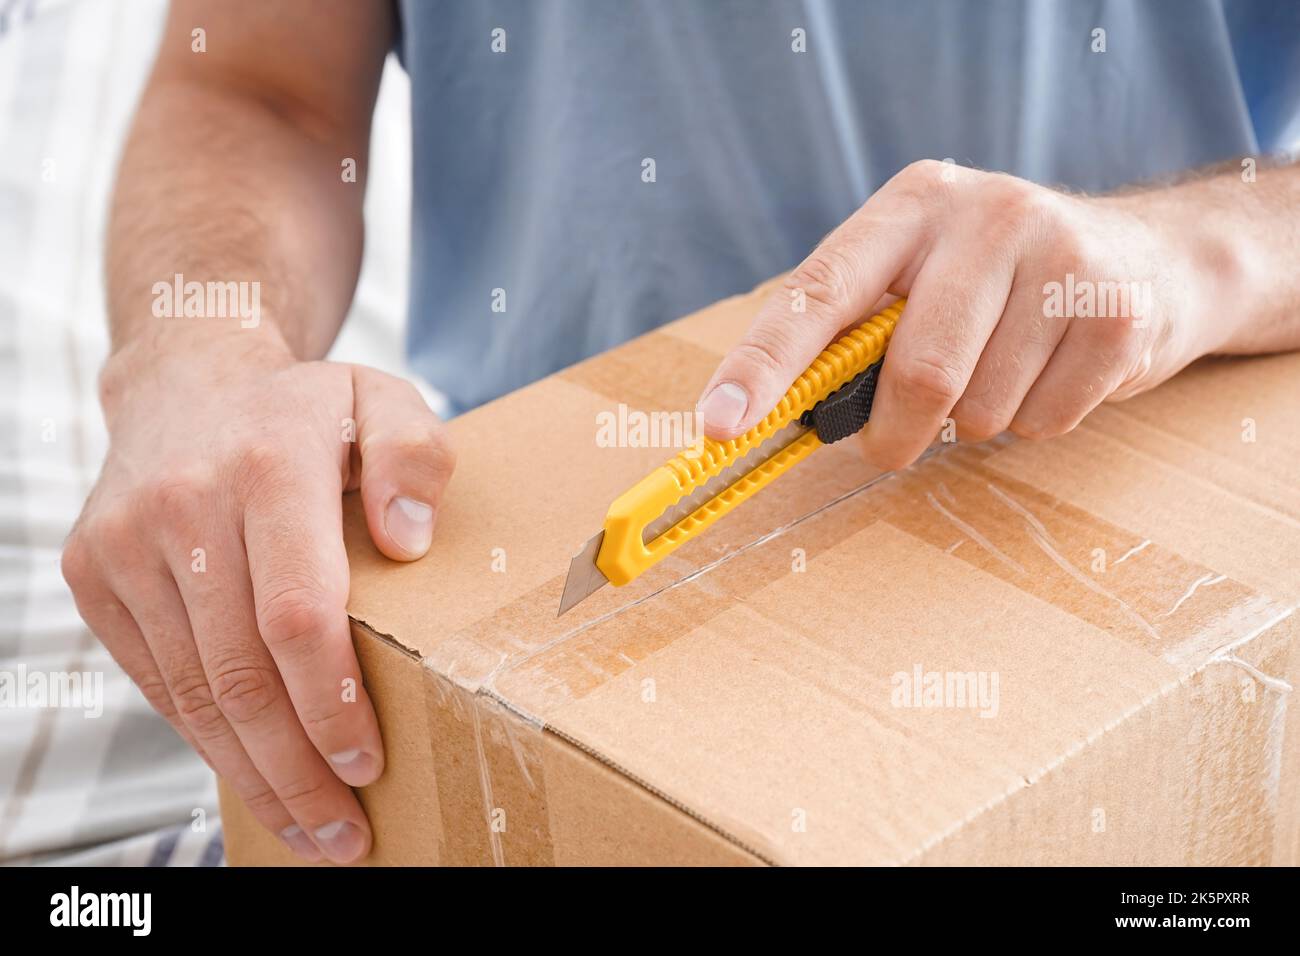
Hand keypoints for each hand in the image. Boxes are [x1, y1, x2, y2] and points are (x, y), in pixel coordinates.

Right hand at [61, 326, 454, 862]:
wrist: (185, 387)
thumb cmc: (303, 412)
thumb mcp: (383, 400)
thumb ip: (415, 455)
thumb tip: (409, 539)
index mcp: (268, 464)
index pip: (297, 612)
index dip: (331, 701)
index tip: (367, 762)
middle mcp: (184, 506)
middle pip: (240, 672)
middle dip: (295, 769)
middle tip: (346, 834)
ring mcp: (126, 545)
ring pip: (193, 692)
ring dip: (252, 776)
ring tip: (310, 831)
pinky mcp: (95, 575)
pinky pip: (158, 681)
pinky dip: (208, 741)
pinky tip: (253, 779)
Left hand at [698, 160, 1231, 466]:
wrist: (1147, 257)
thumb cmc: (994, 283)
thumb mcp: (918, 274)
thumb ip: (849, 331)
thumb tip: (762, 417)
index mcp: (912, 204)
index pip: (820, 291)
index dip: (763, 365)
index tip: (721, 425)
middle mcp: (986, 215)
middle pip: (916, 372)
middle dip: (896, 432)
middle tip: (897, 439)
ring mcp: (1062, 258)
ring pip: (978, 408)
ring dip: (972, 423)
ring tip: (999, 373)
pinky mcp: (1116, 313)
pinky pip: (1043, 423)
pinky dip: (1032, 423)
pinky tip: (1049, 373)